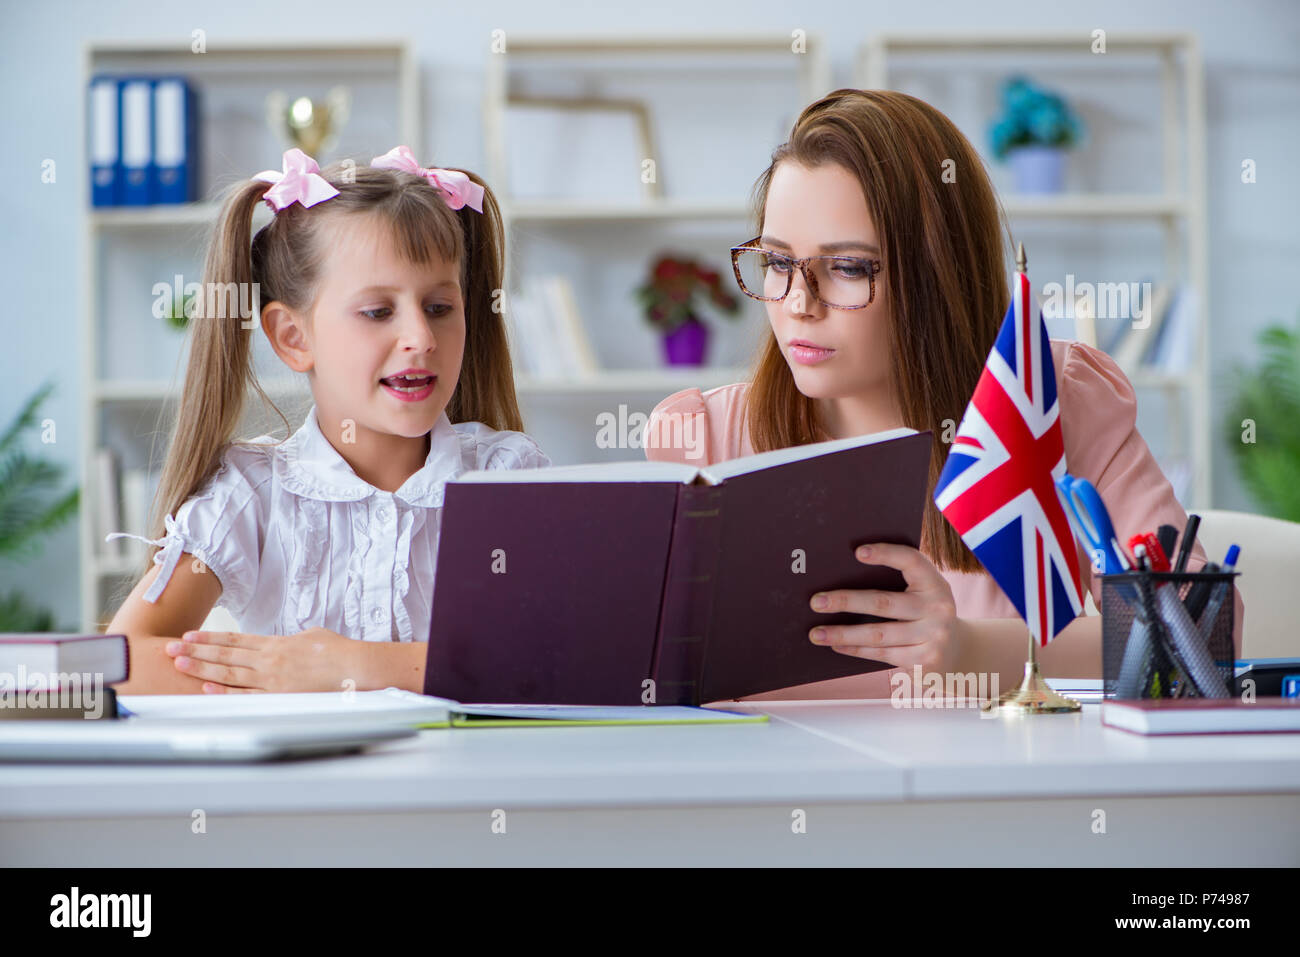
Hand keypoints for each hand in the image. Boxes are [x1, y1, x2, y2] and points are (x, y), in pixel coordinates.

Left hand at [165, 627, 362, 692]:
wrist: (354, 667)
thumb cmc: (339, 651)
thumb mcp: (314, 636)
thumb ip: (295, 639)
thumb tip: (292, 640)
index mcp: (277, 643)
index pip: (236, 640)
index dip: (210, 639)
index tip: (190, 636)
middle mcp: (269, 660)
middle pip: (225, 655)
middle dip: (196, 651)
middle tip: (171, 648)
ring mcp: (272, 679)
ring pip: (229, 674)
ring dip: (202, 669)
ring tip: (180, 664)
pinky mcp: (279, 697)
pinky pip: (246, 695)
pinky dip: (225, 692)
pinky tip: (206, 689)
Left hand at [808, 542, 962, 674]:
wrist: (958, 651)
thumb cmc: (926, 612)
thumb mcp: (923, 591)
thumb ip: (898, 581)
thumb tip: (844, 573)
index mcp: (935, 583)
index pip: (911, 561)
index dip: (886, 554)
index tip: (857, 552)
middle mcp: (938, 608)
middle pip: (884, 603)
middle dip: (846, 601)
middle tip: (816, 602)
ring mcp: (933, 637)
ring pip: (878, 634)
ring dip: (842, 634)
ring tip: (815, 633)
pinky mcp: (925, 661)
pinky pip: (882, 654)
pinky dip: (856, 650)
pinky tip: (836, 646)